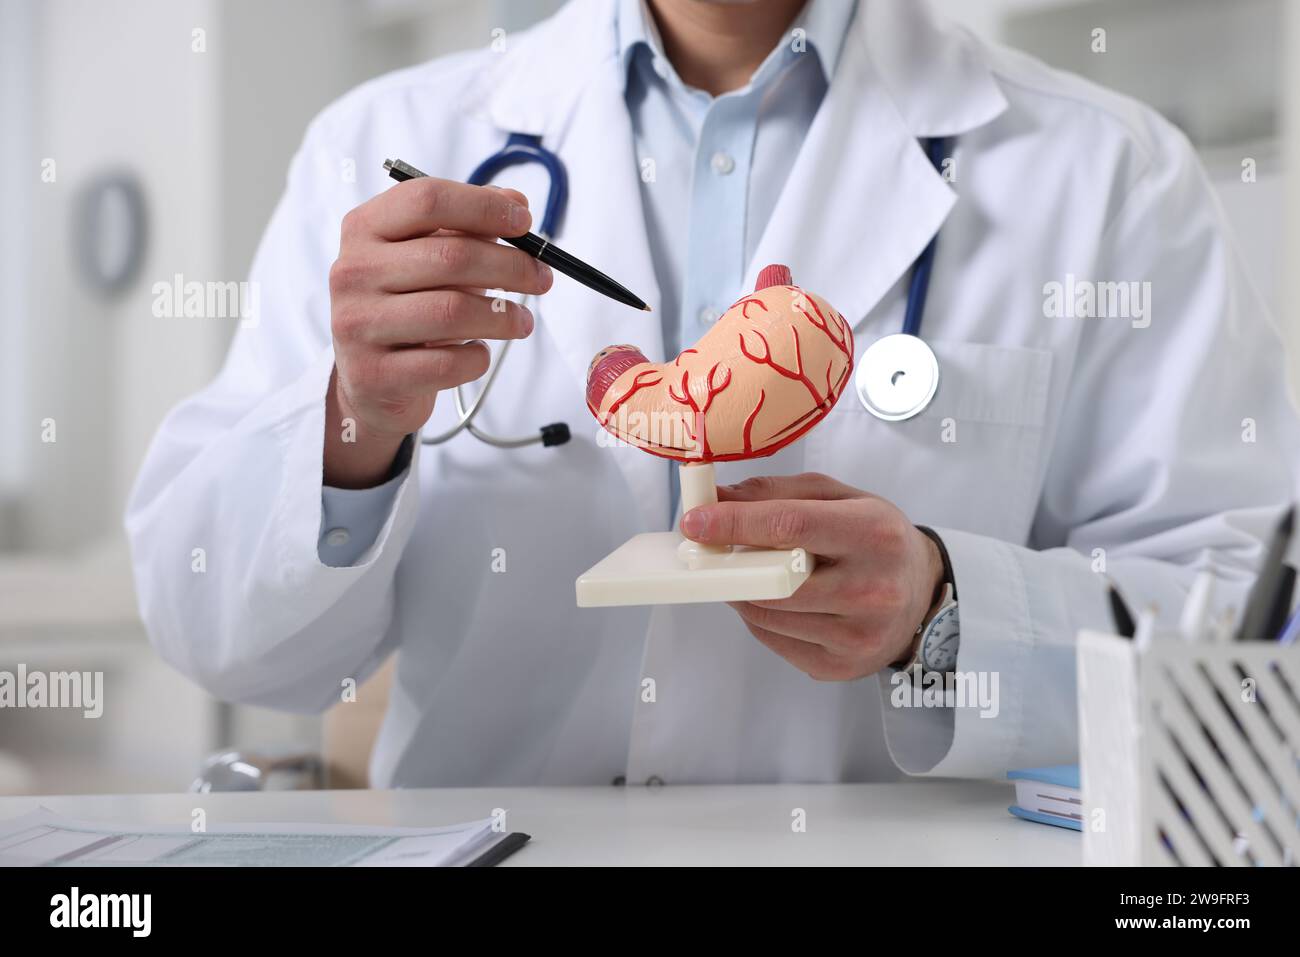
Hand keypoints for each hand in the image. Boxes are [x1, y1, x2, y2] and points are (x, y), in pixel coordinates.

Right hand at [325, 177, 553, 486]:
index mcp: (364, 229)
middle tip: (542, 278)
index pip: (427, 200)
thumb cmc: (405, 308)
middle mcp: (353, 272)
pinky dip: (477, 357)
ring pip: (453, 311)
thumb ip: (465, 227)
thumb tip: (516, 203)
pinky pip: (448, 363)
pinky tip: (478, 352)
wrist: (368, 381)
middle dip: (512, 266)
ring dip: (503, 316)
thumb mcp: (424, 259)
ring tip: (521, 321)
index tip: (525, 222)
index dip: (484, 207)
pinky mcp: (374, 375)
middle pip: (451, 256)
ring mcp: (358, 325)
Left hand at [679, 473, 944, 680]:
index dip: (734, 523)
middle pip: (772, 580)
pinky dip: (760, 617)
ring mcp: (857, 635)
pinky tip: (774, 601)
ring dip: (742, 592)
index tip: (695, 522)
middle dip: (730, 564)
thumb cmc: (875, 538)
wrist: (922, 595)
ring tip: (749, 573)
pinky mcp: (840, 666)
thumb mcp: (839, 498)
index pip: (789, 527)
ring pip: (767, 614)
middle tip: (710, 550)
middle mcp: (871, 589)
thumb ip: (777, 493)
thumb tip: (717, 498)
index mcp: (873, 534)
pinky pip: (774, 640)